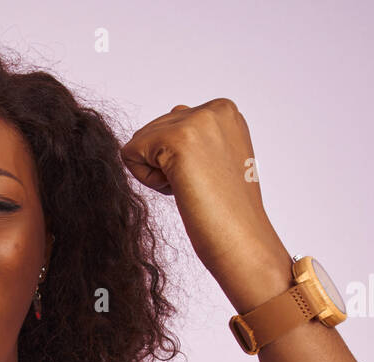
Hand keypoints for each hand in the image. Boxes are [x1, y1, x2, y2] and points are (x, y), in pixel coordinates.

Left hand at [119, 99, 292, 312]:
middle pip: (152, 132)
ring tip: (193, 188)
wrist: (243, 239)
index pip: (171, 124)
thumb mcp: (220, 159)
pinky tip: (179, 190)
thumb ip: (199, 133)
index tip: (207, 178)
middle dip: (166, 164)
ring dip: (158, 173)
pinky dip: (147, 179)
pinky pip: (130, 154)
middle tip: (200, 187)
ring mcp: (197, 120)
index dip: (180, 159)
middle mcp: (213, 108)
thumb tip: (177, 109)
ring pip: (140, 143)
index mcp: (225, 111)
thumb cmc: (230, 212)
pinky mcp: (176, 138)